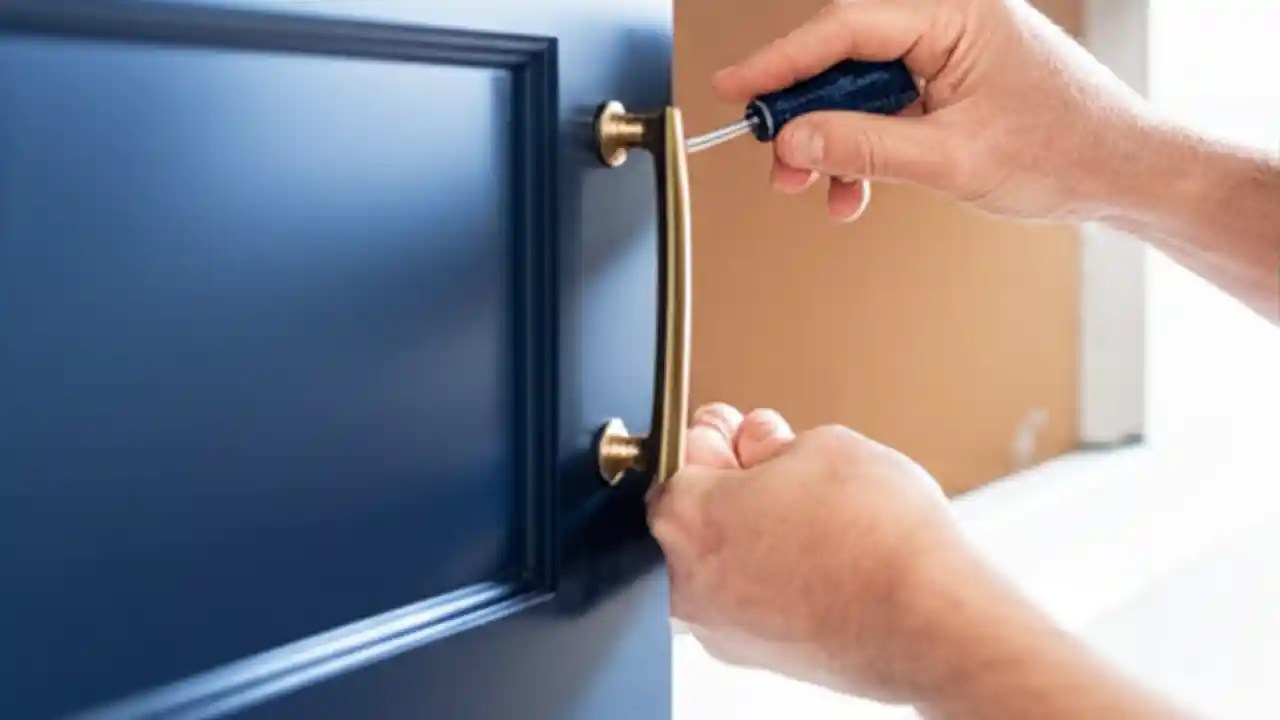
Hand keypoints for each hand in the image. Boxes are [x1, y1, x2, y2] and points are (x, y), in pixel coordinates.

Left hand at [649, 403, 970, 701]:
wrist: (931, 624)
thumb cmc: (879, 539)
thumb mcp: (823, 445)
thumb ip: (770, 439)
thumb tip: (758, 441)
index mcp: (685, 518)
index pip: (681, 451)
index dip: (720, 432)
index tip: (740, 428)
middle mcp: (687, 581)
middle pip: (697, 509)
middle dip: (737, 480)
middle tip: (788, 469)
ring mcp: (720, 625)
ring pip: (725, 555)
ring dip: (758, 528)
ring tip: (817, 515)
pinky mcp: (756, 653)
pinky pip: (751, 595)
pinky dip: (776, 572)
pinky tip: (823, 556)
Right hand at [713, 0, 1151, 221]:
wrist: (1122, 173)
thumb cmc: (1065, 150)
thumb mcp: (951, 156)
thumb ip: (865, 146)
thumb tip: (794, 140)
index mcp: (954, 12)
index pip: (844, 27)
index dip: (781, 60)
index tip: (735, 89)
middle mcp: (948, 21)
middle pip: (844, 58)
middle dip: (806, 115)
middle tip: (777, 160)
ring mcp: (947, 53)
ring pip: (859, 90)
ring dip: (833, 142)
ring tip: (815, 188)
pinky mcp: (949, 84)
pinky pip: (885, 110)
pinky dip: (864, 152)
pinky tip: (855, 191)